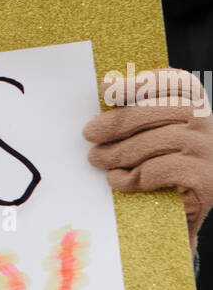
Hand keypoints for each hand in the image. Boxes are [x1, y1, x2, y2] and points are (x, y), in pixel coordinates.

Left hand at [83, 69, 212, 253]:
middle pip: (159, 110)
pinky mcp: (204, 180)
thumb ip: (140, 116)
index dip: (141, 81)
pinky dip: (132, 176)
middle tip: (89, 133)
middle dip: (118, 121)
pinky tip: (117, 180)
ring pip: (155, 142)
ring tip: (97, 158)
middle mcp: (208, 124)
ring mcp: (208, 151)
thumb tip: (105, 96)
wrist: (187, 208)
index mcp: (197, 105)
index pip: (177, 82)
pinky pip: (159, 171)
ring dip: (118, 151)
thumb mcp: (157, 134)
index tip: (107, 88)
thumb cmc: (165, 165)